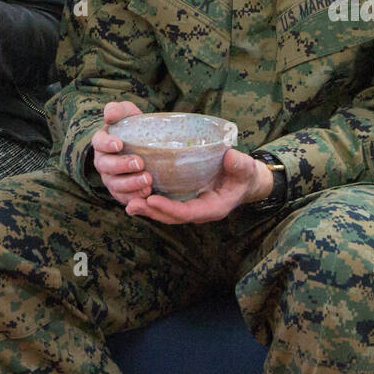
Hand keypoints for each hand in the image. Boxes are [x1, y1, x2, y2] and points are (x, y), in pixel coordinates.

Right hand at [92, 101, 151, 205]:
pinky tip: (147, 193)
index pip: (99, 143)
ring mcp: (111, 179)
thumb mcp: (128, 113)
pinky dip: (134, 197)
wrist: (148, 145)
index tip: (119, 143)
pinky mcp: (121, 193)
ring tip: (148, 180)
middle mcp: (103, 163)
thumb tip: (109, 115)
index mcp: (102, 143)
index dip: (107, 144)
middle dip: (122, 166)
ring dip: (131, 184)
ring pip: (115, 185)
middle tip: (140, 163)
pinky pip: (124, 198)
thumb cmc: (135, 127)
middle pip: (106, 167)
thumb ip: (118, 110)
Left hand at [124, 147, 271, 224]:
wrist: (243, 180)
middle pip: (172, 217)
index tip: (152, 200)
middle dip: (151, 212)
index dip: (170, 208)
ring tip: (128, 203)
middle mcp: (199, 211)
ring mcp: (190, 206)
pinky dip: (151, 202)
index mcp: (213, 207)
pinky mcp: (184, 199)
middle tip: (131, 205)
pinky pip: (165, 203)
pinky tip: (135, 194)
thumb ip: (240, 164)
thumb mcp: (246, 168)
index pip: (188, 212)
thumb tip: (230, 156)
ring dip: (147, 209)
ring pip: (166, 213)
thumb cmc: (244, 174)